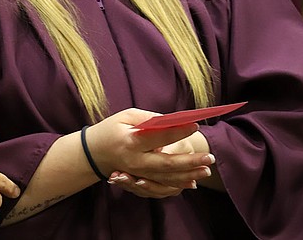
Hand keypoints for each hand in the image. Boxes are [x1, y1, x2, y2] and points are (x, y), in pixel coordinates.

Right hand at [86, 109, 213, 195]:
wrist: (93, 153)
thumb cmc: (111, 130)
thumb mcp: (126, 116)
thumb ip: (149, 119)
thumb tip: (173, 122)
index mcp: (131, 142)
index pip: (158, 136)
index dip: (178, 131)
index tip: (195, 124)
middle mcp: (135, 161)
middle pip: (167, 164)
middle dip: (190, 162)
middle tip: (209, 157)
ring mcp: (137, 174)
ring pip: (167, 179)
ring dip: (188, 175)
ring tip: (206, 169)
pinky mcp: (139, 181)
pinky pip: (161, 187)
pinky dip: (177, 185)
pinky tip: (192, 182)